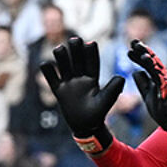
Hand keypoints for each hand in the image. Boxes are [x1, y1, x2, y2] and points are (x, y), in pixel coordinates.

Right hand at [39, 37, 123, 154]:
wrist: (86, 127)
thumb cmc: (98, 114)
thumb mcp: (106, 101)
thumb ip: (113, 90)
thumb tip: (121, 78)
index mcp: (92, 79)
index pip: (92, 63)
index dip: (91, 53)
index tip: (91, 43)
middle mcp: (80, 79)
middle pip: (77, 61)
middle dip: (76, 51)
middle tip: (75, 39)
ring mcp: (69, 84)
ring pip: (64, 67)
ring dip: (62, 58)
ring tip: (59, 48)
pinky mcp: (60, 92)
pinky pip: (53, 81)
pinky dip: (48, 73)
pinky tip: (45, 64)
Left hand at [127, 40, 166, 151]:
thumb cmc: (160, 109)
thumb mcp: (147, 94)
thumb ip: (142, 83)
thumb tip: (136, 71)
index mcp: (158, 78)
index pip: (148, 64)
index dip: (139, 56)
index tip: (129, 49)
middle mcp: (164, 76)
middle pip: (152, 60)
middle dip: (143, 50)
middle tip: (133, 41)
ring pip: (156, 65)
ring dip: (146, 55)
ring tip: (137, 47)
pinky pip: (159, 73)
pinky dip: (152, 65)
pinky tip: (145, 58)